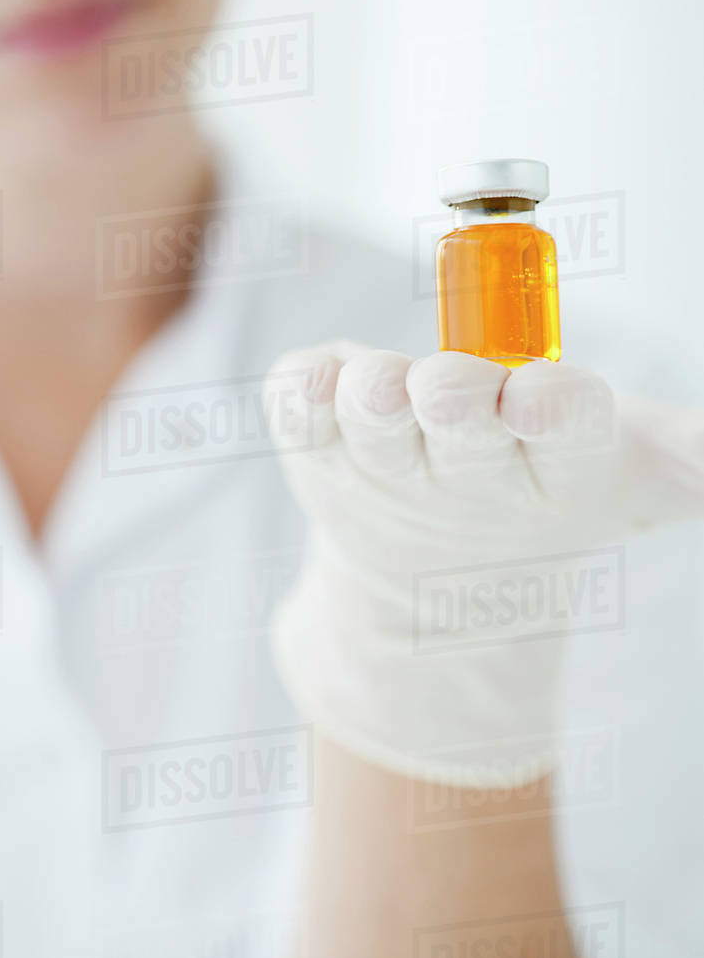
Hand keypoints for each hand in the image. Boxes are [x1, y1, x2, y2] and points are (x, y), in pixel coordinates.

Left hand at [265, 345, 703, 784]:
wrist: (440, 576)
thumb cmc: (546, 487)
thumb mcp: (638, 474)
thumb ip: (697, 458)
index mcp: (552, 467)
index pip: (563, 428)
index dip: (550, 409)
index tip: (540, 394)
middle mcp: (461, 468)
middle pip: (457, 419)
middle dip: (453, 399)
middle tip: (449, 391)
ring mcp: (380, 457)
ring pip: (367, 413)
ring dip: (369, 396)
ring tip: (378, 388)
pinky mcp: (316, 441)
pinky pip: (294, 405)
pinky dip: (299, 391)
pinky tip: (317, 382)